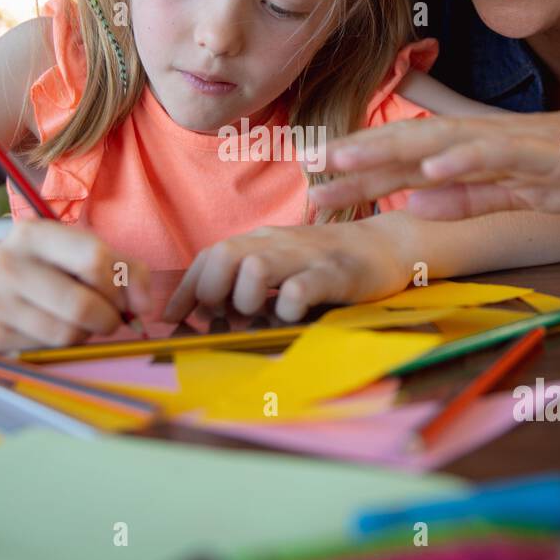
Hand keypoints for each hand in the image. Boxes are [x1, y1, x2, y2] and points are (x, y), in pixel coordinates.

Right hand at [0, 221, 150, 351]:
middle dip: (109, 319)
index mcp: (34, 233)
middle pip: (81, 305)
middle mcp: (7, 264)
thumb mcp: (84, 251)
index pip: (93, 259)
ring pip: (66, 334)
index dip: (119, 285)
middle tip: (110, 319)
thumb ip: (126, 270)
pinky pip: (46, 350)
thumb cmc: (47, 265)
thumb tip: (143, 306)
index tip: (123, 297)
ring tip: (79, 322)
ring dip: (85, 334)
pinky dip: (60, 345)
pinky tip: (52, 328)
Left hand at [163, 222, 410, 323]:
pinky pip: (299, 290)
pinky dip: (287, 307)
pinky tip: (292, 314)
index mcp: (261, 241)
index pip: (209, 256)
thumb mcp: (284, 263)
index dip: (186, 289)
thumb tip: (208, 309)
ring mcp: (306, 257)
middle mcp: (278, 243)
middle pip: (223, 256)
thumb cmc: (328, 261)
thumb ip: (249, 278)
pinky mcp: (336, 274)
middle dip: (211, 292)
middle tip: (226, 316)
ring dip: (245, 299)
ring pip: (254, 267)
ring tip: (260, 314)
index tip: (171, 318)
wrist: (388, 243)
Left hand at [308, 97, 559, 219]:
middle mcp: (487, 139)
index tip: (317, 183)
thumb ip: (468, 198)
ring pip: (443, 141)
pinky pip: (501, 154)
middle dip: (359, 155)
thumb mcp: (517, 192)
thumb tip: (413, 204)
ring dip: (393, 148)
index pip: (409, 161)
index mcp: (478, 153)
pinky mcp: (549, 150)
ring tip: (348, 156)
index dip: (362, 171)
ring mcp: (516, 141)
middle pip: (412, 144)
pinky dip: (465, 158)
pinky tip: (433, 164)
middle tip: (310, 165)